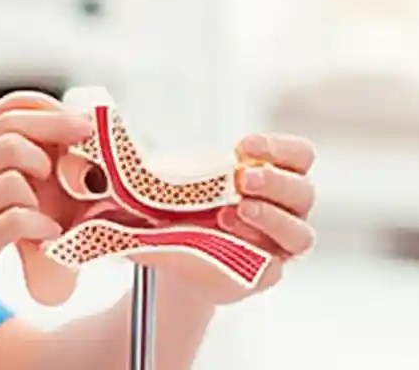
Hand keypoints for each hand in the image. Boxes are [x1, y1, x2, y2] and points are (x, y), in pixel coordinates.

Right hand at [0, 92, 91, 346]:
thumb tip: (31, 163)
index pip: (5, 116)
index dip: (50, 116)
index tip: (79, 127)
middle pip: (13, 134)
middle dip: (59, 140)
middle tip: (83, 158)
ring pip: (14, 175)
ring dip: (44, 195)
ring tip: (47, 215)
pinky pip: (13, 221)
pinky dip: (39, 228)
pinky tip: (42, 239)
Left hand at [147, 133, 317, 304]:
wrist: (176, 261)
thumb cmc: (182, 213)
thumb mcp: (166, 186)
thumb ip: (152, 169)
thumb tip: (115, 156)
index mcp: (272, 176)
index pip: (299, 155)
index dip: (278, 148)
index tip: (244, 145)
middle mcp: (285, 208)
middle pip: (302, 190)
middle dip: (273, 181)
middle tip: (241, 179)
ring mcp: (279, 243)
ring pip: (299, 231)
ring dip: (270, 217)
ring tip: (236, 212)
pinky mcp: (268, 273)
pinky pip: (276, 266)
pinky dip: (258, 253)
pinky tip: (232, 240)